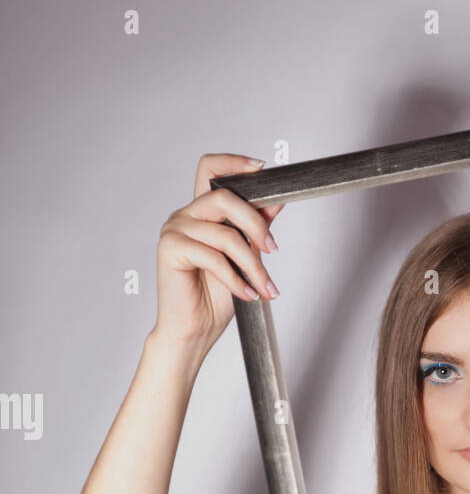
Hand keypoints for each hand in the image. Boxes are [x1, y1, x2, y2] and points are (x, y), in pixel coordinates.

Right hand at [152, 152, 284, 362]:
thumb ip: (256, 229)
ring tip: (265, 288)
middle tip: (273, 249)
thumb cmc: (214, 299)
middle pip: (224, 197)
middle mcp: (185, 215)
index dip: (234, 162)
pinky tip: (247, 294)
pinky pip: (213, 256)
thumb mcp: (245, 259)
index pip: (211, 169)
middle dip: (255, 223)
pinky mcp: (170, 249)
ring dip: (253, 264)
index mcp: (201, 212)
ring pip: (225, 234)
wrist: (194, 332)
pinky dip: (235, 278)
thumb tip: (276, 201)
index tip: (262, 168)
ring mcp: (174, 230)